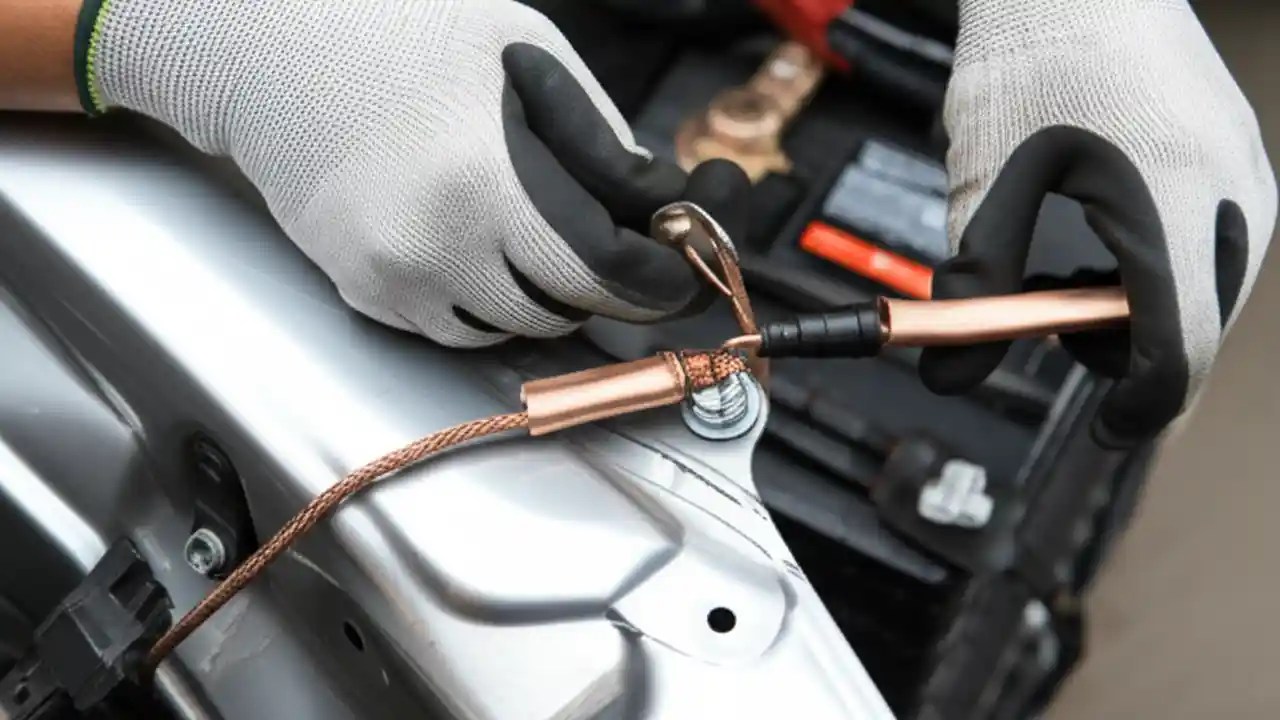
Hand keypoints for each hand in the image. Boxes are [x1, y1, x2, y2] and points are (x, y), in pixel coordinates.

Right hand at [83, 0, 701, 345]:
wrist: (276, 48)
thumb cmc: (403, 31)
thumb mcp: (525, 56)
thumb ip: (598, 141)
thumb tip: (654, 209)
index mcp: (482, 176)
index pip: (601, 271)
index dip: (655, 279)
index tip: (676, 266)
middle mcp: (432, 244)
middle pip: (562, 310)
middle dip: (608, 287)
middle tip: (625, 251)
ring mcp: (392, 277)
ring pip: (512, 328)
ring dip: (550, 295)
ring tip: (544, 232)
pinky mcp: (365, 293)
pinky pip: (457, 327)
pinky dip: (491, 301)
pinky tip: (484, 245)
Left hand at [920, 0, 1276, 444]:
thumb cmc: (1032, 57)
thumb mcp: (985, 180)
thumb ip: (975, 286)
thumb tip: (950, 371)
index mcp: (1172, 204)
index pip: (1180, 350)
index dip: (1136, 407)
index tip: (1097, 430)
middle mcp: (1234, 197)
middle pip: (1197, 330)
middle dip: (1122, 352)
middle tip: (1045, 322)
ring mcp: (1248, 177)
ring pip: (1207, 294)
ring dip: (1135, 310)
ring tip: (1062, 261)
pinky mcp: (1239, 164)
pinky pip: (1212, 251)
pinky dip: (1155, 271)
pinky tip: (1097, 233)